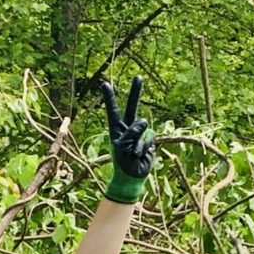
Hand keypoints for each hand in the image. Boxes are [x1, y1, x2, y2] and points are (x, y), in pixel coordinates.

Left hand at [100, 76, 153, 202]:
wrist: (133, 177)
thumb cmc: (122, 163)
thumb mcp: (122, 147)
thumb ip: (131, 132)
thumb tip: (144, 120)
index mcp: (116, 129)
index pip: (113, 110)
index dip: (110, 98)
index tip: (104, 84)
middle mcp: (128, 128)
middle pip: (132, 107)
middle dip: (136, 92)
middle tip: (138, 77)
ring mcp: (139, 134)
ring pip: (143, 129)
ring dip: (139, 143)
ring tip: (133, 154)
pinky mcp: (148, 140)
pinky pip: (149, 139)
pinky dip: (145, 147)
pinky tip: (140, 155)